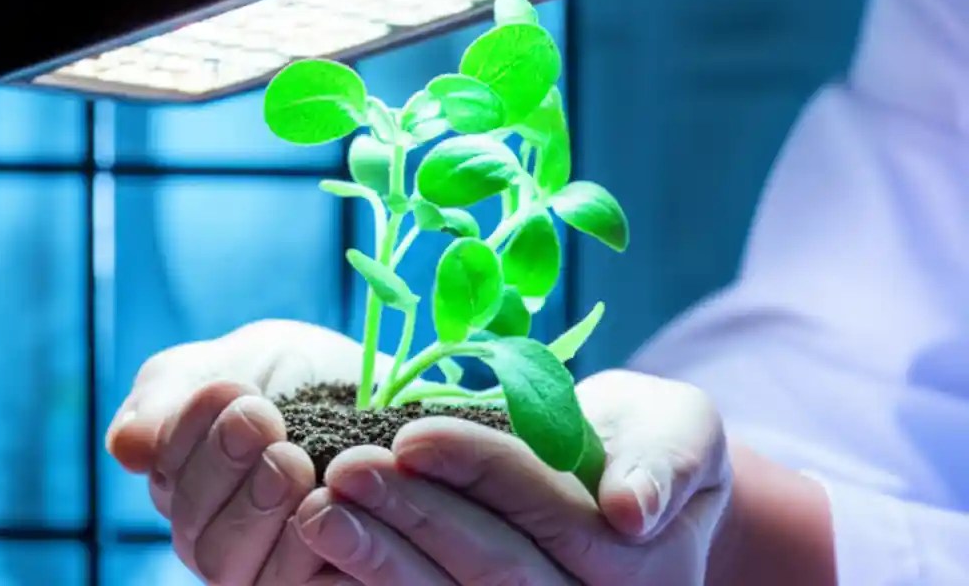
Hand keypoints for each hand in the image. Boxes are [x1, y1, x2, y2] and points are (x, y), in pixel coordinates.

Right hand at [105, 319, 391, 584]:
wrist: (384, 396)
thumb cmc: (301, 376)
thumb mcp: (240, 360)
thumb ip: (175, 394)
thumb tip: (127, 446)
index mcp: (184, 480)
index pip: (163, 472)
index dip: (188, 431)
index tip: (233, 388)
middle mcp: (215, 533)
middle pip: (195, 532)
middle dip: (222, 467)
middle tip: (261, 419)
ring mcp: (263, 567)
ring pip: (231, 568)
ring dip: (257, 509)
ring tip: (293, 457)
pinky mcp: (317, 581)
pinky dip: (310, 545)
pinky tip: (330, 498)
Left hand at [292, 369, 732, 584]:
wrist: (631, 487)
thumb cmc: (648, 441)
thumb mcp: (680, 429)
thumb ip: (664, 460)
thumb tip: (630, 509)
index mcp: (640, 566)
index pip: (551, 515)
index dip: (480, 472)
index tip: (411, 433)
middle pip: (495, 569)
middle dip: (415, 515)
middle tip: (344, 471)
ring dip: (379, 559)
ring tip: (317, 512)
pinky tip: (323, 554)